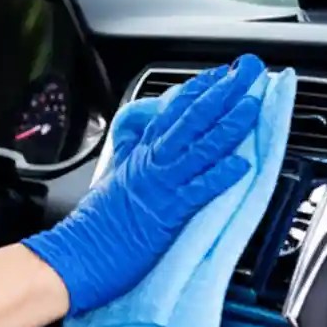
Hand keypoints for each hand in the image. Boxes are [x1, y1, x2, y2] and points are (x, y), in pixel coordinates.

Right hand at [23, 55, 266, 314]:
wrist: (75, 255)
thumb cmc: (93, 227)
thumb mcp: (112, 179)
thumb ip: (130, 156)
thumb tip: (139, 141)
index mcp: (141, 154)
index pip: (174, 112)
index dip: (200, 89)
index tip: (221, 73)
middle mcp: (153, 163)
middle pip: (192, 119)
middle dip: (223, 92)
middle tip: (248, 71)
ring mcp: (162, 185)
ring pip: (201, 146)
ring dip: (229, 124)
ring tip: (251, 105)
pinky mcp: (168, 213)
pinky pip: (199, 189)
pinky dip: (221, 175)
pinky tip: (241, 164)